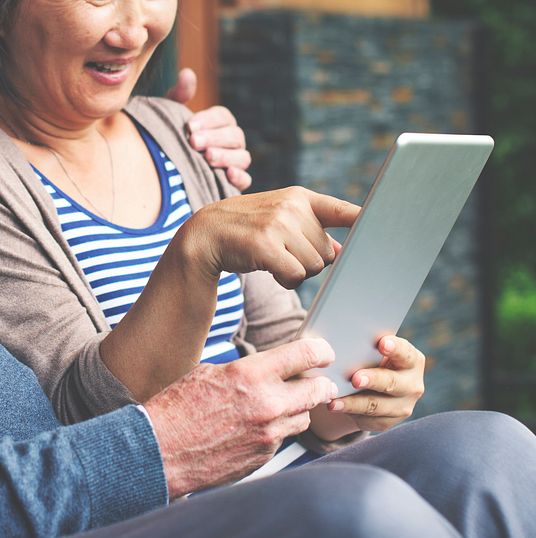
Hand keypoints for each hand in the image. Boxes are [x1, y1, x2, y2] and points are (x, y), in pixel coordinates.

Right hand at [144, 338, 337, 496]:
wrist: (160, 452)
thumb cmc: (177, 409)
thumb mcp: (209, 374)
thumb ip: (246, 371)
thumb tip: (270, 369)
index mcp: (250, 374)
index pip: (305, 354)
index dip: (320, 351)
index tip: (322, 353)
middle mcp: (267, 404)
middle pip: (318, 390)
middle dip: (320, 385)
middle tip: (318, 383)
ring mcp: (268, 434)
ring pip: (303, 417)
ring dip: (296, 410)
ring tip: (275, 408)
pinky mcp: (264, 457)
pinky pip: (282, 439)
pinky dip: (274, 432)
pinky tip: (251, 429)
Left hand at [165, 68, 252, 190]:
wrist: (160, 173)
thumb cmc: (168, 140)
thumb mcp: (169, 118)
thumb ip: (179, 96)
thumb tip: (187, 74)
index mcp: (219, 125)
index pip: (223, 117)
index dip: (209, 120)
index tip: (189, 126)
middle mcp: (230, 143)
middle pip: (234, 136)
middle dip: (215, 138)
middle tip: (193, 142)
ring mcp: (234, 164)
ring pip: (242, 157)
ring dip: (226, 156)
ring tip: (207, 157)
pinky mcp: (232, 185)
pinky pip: (245, 181)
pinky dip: (239, 177)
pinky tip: (227, 174)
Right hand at [180, 186, 358, 288]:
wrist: (204, 235)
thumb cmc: (245, 232)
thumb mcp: (278, 222)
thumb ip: (311, 233)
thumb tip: (342, 251)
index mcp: (300, 197)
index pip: (343, 211)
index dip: (368, 221)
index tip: (394, 223)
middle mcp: (292, 206)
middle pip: (328, 252)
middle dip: (308, 260)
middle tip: (281, 253)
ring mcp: (278, 224)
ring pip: (314, 266)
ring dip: (296, 271)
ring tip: (272, 259)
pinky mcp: (265, 244)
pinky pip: (295, 274)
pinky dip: (285, 279)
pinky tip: (268, 269)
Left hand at [328, 336, 425, 431]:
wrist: (369, 387)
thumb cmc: (369, 360)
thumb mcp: (371, 352)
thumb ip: (364, 346)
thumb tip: (336, 342)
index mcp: (411, 360)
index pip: (405, 353)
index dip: (395, 348)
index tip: (382, 343)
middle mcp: (412, 384)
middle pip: (392, 382)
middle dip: (373, 380)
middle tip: (355, 379)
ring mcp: (403, 406)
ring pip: (376, 405)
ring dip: (353, 403)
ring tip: (333, 401)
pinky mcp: (388, 421)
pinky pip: (368, 419)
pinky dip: (349, 413)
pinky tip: (335, 407)